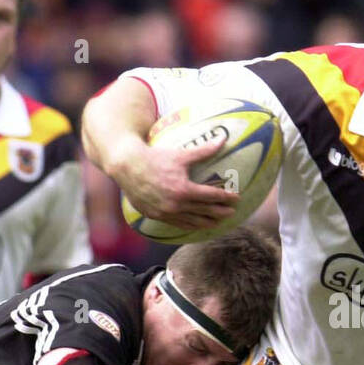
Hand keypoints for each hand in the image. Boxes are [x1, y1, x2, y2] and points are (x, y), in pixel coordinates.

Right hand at [113, 132, 238, 230]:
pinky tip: (197, 224)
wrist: (127, 166)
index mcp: (183, 190)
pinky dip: (190, 225)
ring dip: (208, 222)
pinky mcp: (155, 216)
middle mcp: (175, 205)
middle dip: (221, 212)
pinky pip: (177, 224)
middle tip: (232, 212)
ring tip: (218, 222)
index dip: (226, 197)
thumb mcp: (181, 154)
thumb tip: (223, 139)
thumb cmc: (155, 158)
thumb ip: (204, 151)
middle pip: (205, 211)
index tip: (237, 198)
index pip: (211, 196)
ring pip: (192, 222)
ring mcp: (165, 213)